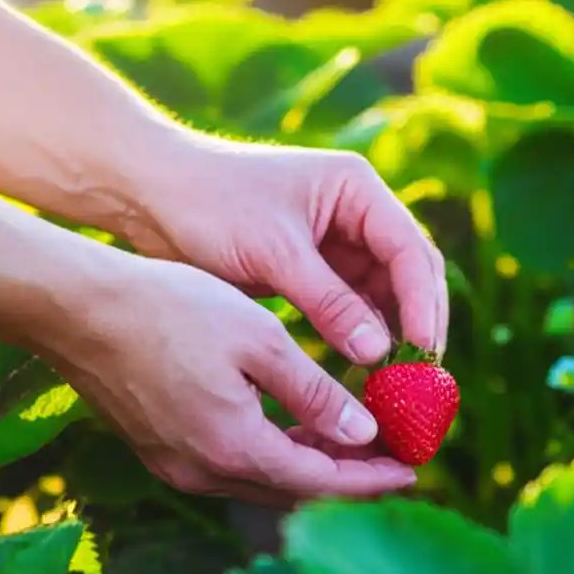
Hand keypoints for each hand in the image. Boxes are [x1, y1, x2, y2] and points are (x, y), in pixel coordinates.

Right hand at [38, 254, 416, 505]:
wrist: (77, 309)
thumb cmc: (171, 309)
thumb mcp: (258, 340)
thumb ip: (314, 392)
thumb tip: (364, 434)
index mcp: (235, 448)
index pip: (322, 482)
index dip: (372, 478)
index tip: (414, 468)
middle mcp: (205, 472)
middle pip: (294, 489)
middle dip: (348, 475)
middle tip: (394, 456)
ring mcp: (177, 466)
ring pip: (263, 478)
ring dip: (310, 463)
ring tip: (355, 439)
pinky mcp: (160, 450)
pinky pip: (233, 463)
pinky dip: (272, 450)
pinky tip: (294, 424)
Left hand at [125, 138, 447, 364]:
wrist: (149, 197)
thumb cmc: (209, 206)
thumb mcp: (275, 254)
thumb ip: (330, 303)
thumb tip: (380, 354)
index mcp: (355, 188)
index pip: (409, 249)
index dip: (422, 302)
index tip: (423, 350)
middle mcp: (356, 212)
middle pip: (408, 273)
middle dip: (418, 323)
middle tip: (422, 377)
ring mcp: (337, 242)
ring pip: (384, 295)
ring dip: (392, 336)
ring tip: (397, 384)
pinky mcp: (314, 270)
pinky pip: (353, 308)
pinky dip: (361, 338)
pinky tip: (364, 374)